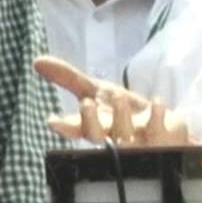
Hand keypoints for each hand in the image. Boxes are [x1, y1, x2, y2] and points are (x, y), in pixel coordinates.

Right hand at [34, 56, 192, 146]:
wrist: (164, 132)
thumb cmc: (124, 113)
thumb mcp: (98, 92)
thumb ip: (69, 79)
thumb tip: (38, 61)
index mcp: (96, 128)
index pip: (77, 130)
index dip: (66, 126)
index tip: (53, 121)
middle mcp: (113, 139)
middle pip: (97, 136)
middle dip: (91, 121)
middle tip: (86, 103)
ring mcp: (137, 141)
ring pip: (124, 133)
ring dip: (120, 115)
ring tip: (117, 95)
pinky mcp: (161, 138)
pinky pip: (157, 128)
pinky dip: (156, 114)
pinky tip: (156, 102)